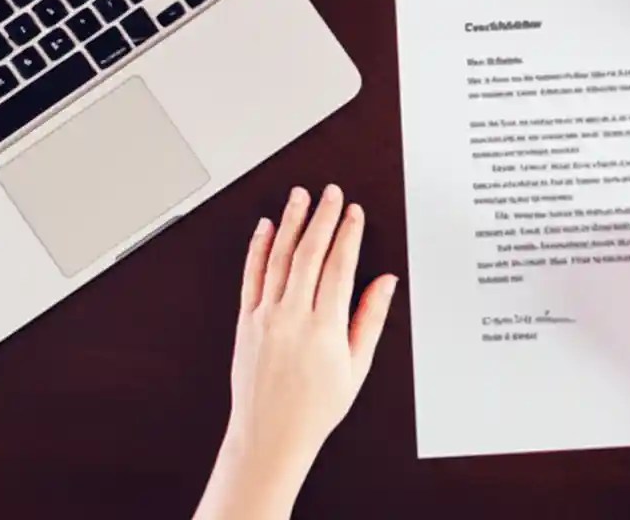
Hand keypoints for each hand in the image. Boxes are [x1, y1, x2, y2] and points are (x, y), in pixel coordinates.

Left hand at [195, 185, 397, 519]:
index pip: (339, 266)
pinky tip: (264, 228)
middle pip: (308, 253)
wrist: (269, 435)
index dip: (348, 234)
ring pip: (278, 258)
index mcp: (324, 328)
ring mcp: (264, 317)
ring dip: (290, 222)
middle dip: (322, 218)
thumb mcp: (356, 366)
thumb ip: (370, 318)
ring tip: (299, 197)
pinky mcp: (245, 322)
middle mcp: (292, 317)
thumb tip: (385, 282)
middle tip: (331, 193)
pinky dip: (257, 248)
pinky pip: (251, 276)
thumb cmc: (316, 407)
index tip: (354, 213)